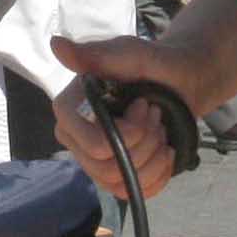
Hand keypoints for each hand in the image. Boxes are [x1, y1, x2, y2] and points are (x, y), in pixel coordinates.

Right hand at [49, 33, 201, 199]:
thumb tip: (56, 44)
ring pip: (122, 183)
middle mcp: (76, 139)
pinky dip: (160, 173)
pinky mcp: (116, 177)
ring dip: (154, 156)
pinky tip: (165, 151)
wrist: (180, 83)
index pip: (93, 145)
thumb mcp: (129, 54)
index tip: (141, 105)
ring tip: (161, 130)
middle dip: (144, 142)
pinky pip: (136, 193)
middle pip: (108, 168)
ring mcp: (94, 162)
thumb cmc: (153, 65)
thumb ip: (95, 54)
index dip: (127, 133)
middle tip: (155, 115)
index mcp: (71, 111)